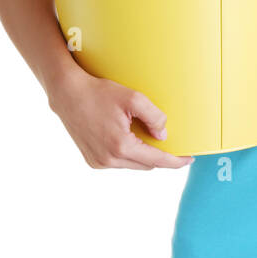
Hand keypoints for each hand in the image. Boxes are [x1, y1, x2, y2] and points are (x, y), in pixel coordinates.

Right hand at [49, 72, 193, 169]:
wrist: (67, 93)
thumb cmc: (99, 92)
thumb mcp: (133, 98)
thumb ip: (154, 117)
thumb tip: (163, 136)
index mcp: (121, 147)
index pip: (157, 160)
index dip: (175, 161)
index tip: (189, 159)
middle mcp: (109, 159)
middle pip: (146, 165)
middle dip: (159, 156)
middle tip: (169, 143)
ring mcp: (98, 162)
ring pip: (132, 164)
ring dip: (142, 155)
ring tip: (146, 137)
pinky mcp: (92, 160)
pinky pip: (119, 162)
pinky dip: (127, 154)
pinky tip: (127, 138)